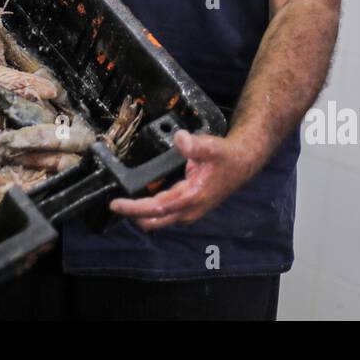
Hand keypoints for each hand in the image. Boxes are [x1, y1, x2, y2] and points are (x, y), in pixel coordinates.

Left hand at [108, 129, 257, 231]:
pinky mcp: (189, 208)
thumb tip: (179, 139)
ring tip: (125, 201)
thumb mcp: (211, 147)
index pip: (157, 208)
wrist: (242, 164)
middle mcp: (189, 210)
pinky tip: (144, 197)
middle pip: (154, 220)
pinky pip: (165, 214)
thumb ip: (194, 144)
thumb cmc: (226, 157)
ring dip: (143, 213)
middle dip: (134, 215)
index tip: (116, 204)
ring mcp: (189, 212)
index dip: (135, 208)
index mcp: (192, 197)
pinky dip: (152, 209)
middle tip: (116, 203)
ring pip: (159, 219)